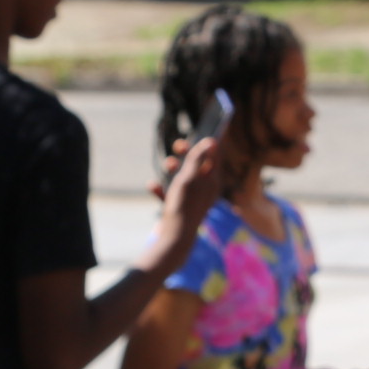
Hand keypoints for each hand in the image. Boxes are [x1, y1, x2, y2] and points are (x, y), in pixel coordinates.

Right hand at [147, 136, 222, 266]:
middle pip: (199, 166)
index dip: (210, 143)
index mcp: (212, 182)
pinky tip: (152, 185)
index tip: (207, 129)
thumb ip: (198, 159)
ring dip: (174, 169)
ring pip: (184, 178)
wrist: (175, 238)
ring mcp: (194, 200)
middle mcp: (206, 191)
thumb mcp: (189, 178)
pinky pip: (172, 194)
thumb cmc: (183, 206)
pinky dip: (163, 188)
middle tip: (178, 144)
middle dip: (187, 155)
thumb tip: (211, 140)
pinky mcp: (182, 209)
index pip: (215, 157)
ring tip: (166, 162)